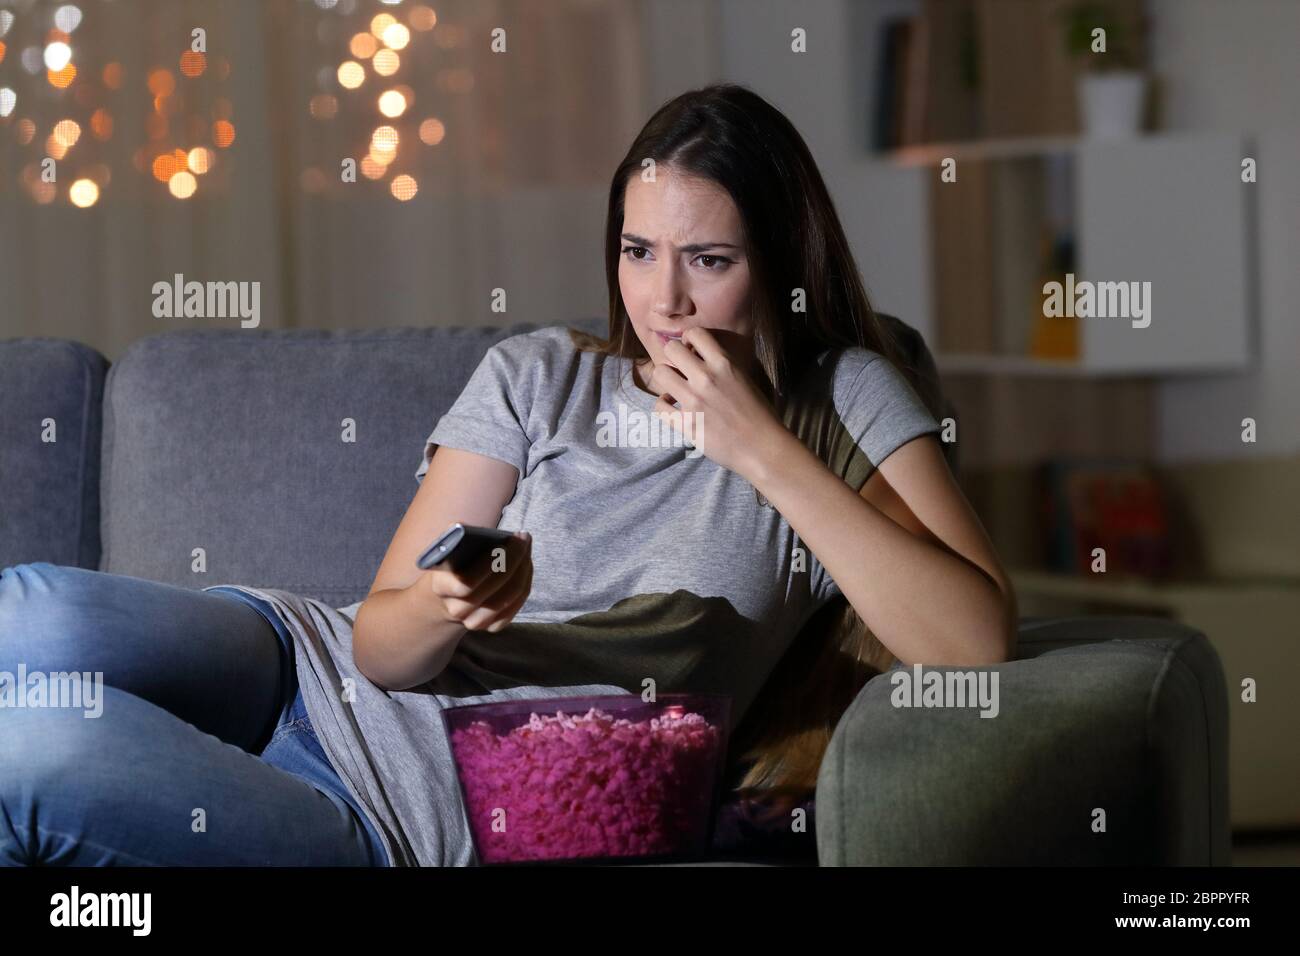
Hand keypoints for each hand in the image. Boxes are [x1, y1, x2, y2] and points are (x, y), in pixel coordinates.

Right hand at [425, 530, 531, 632]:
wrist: (449, 596)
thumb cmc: (454, 565)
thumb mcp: (449, 551)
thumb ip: (459, 539)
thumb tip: (480, 533)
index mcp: (442, 588)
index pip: (468, 583)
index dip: (494, 561)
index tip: (511, 538)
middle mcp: (457, 609)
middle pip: (495, 588)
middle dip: (515, 559)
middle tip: (524, 538)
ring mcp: (474, 622)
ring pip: (510, 596)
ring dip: (524, 569)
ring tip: (526, 548)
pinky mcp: (491, 627)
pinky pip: (516, 606)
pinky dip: (525, 583)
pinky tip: (526, 566)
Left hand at [649, 327, 788, 478]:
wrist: (762, 448)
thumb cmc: (760, 414)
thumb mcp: (745, 378)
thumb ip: (723, 365)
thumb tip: (702, 358)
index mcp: (724, 364)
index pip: (695, 333)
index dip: (689, 339)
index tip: (691, 350)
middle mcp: (705, 377)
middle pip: (671, 349)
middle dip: (673, 357)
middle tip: (679, 368)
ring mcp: (694, 400)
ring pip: (660, 374)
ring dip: (666, 379)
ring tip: (674, 387)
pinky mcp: (686, 424)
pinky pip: (659, 407)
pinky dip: (663, 406)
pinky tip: (672, 407)